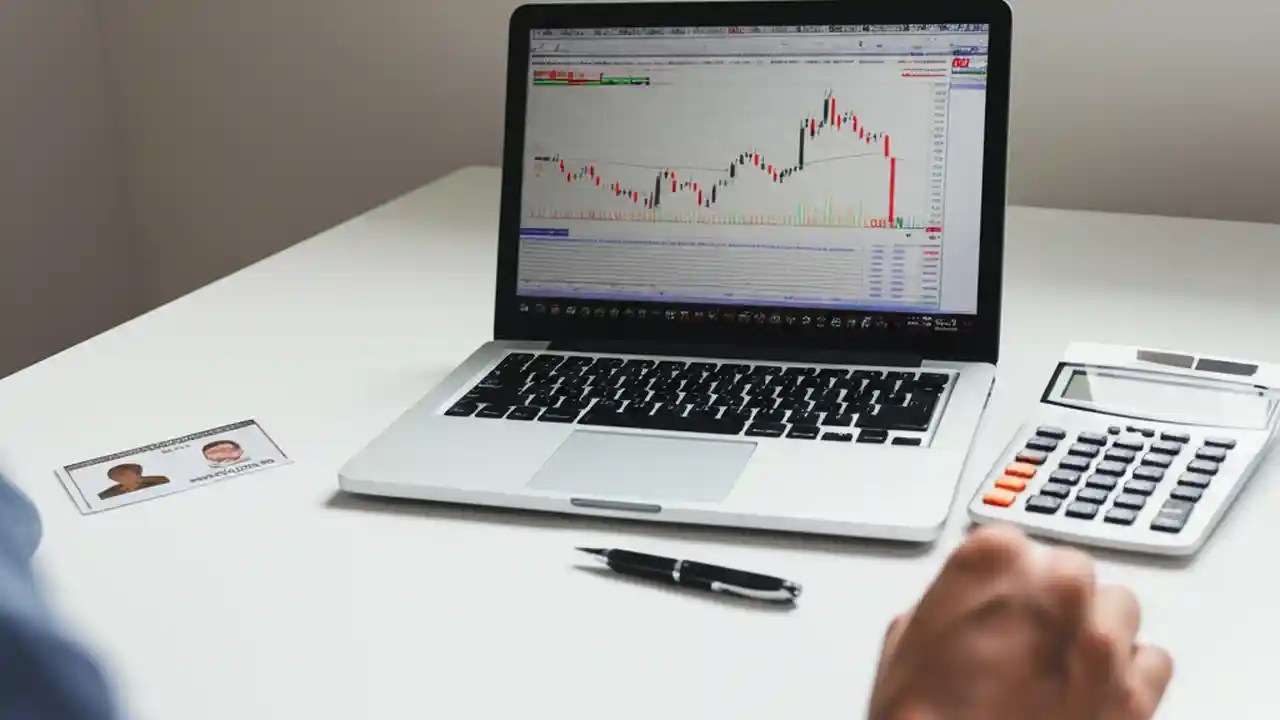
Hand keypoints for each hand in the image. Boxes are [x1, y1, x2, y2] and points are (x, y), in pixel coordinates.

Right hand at [869, 524, 1172, 719]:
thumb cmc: (926, 716)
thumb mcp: (905, 645)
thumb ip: (946, 609)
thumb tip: (958, 614)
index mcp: (993, 562)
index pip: (1012, 539)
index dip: (1004, 572)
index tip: (997, 591)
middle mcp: (1055, 590)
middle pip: (1072, 566)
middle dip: (1055, 595)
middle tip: (1030, 627)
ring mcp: (1100, 642)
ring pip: (1121, 605)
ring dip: (1098, 626)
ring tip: (1068, 657)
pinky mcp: (1133, 696)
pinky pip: (1154, 661)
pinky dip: (1133, 672)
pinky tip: (1100, 686)